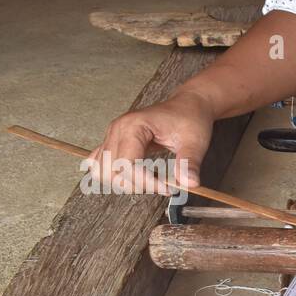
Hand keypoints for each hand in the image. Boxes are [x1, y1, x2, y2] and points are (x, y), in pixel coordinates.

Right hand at [87, 89, 214, 194]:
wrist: (186, 106)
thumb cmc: (189, 119)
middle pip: (112, 171)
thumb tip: (190, 183)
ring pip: (103, 172)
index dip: (147, 183)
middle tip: (163, 185)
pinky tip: (137, 178)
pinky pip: (101, 165)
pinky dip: (116, 177)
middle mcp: (117, 130)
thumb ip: (189, 163)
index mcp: (133, 126)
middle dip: (137, 185)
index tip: (170, 189)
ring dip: (126, 184)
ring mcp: (112, 136)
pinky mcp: (113, 143)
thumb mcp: (194, 141)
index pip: (128, 165)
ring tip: (151, 181)